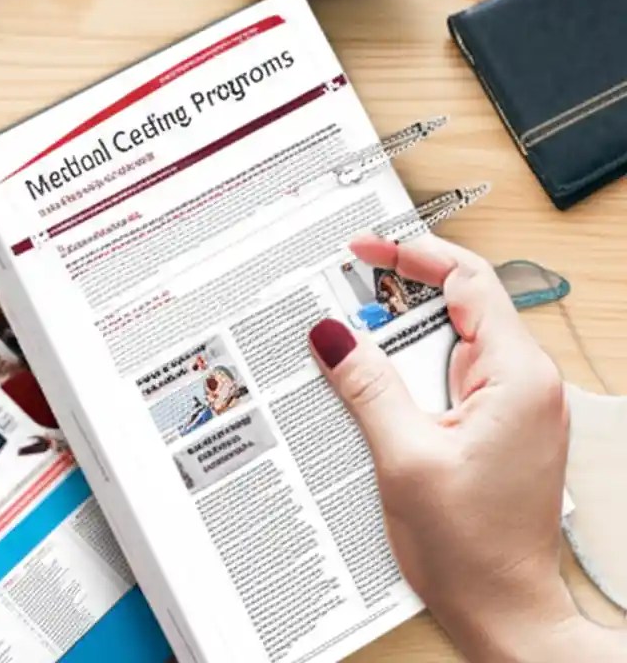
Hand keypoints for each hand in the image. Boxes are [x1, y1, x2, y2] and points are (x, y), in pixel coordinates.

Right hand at [308, 234, 624, 660]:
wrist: (502, 610)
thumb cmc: (470, 548)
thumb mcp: (404, 456)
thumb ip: (366, 386)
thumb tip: (332, 333)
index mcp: (518, 379)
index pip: (469, 282)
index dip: (412, 256)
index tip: (364, 250)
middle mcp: (527, 385)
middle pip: (458, 311)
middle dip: (395, 302)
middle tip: (339, 303)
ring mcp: (517, 409)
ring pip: (451, 348)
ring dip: (400, 346)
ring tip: (349, 354)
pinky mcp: (501, 430)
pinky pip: (452, 382)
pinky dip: (412, 378)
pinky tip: (375, 393)